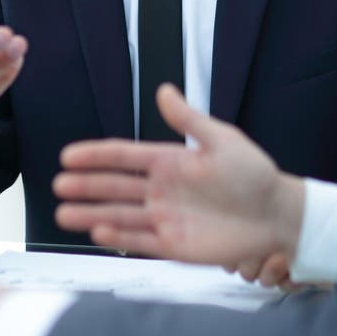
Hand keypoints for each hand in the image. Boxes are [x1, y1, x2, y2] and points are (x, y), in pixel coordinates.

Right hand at [54, 84, 304, 282]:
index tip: (69, 155)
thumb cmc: (254, 174)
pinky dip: (119, 239)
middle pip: (114, 187)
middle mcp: (161, 189)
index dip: (96, 155)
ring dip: (92, 214)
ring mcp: (165, 218)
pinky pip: (140, 242)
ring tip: (64, 214)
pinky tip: (99, 232)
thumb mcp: (221, 139)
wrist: (277, 215)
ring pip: (120, 215)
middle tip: (59, 185)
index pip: (124, 156)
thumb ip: (188, 119)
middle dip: (85, 186)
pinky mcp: (174, 245)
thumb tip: (163, 90)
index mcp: (169, 161)